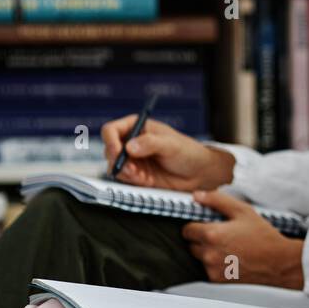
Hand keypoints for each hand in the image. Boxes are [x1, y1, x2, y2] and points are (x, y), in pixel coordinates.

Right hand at [101, 115, 233, 191]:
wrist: (199, 173)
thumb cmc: (188, 152)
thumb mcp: (171, 145)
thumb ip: (150, 143)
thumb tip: (129, 147)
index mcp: (137, 126)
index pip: (111, 130)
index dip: (110, 141)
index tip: (119, 153)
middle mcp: (131, 141)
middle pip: (109, 150)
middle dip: (118, 162)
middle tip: (134, 170)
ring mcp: (133, 159)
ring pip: (114, 166)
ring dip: (125, 173)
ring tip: (142, 176)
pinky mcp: (136, 174)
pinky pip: (124, 178)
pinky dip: (131, 180)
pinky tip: (147, 180)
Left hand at [183, 189, 304, 288]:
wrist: (278, 262)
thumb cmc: (264, 236)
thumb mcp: (243, 211)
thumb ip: (217, 200)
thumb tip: (197, 196)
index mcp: (212, 234)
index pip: (187, 229)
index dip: (196, 224)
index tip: (207, 224)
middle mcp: (209, 253)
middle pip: (190, 244)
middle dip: (201, 238)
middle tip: (221, 234)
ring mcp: (212, 268)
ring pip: (198, 257)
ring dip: (206, 251)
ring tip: (228, 246)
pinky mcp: (217, 279)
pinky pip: (206, 268)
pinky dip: (214, 263)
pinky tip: (231, 257)